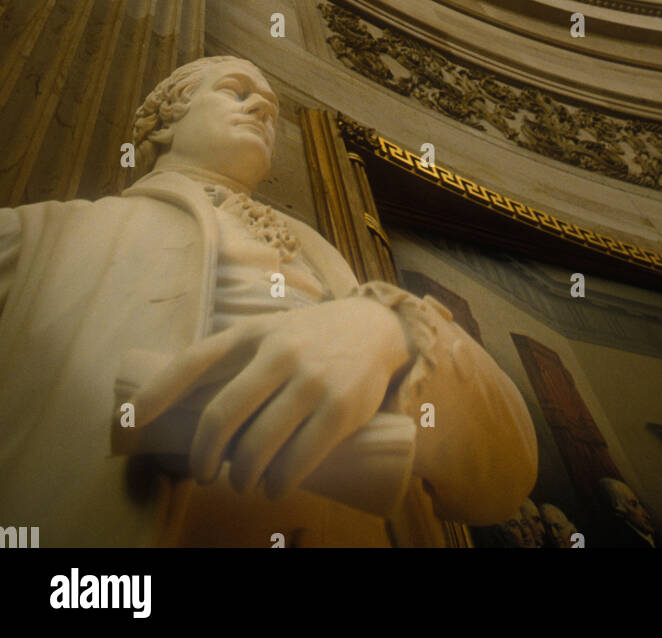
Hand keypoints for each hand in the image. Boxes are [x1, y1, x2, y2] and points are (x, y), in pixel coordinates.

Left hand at [131, 298, 409, 498]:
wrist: (375, 327)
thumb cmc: (307, 339)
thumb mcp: (268, 333)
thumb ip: (232, 364)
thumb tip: (179, 411)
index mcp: (251, 334)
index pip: (194, 360)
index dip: (159, 391)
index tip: (133, 420)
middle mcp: (277, 353)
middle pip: (221, 415)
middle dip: (203, 456)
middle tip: (204, 474)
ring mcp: (310, 380)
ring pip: (257, 445)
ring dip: (241, 477)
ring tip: (244, 483)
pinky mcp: (339, 408)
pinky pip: (298, 459)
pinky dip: (278, 483)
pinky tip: (274, 487)